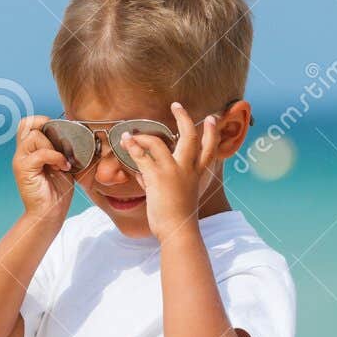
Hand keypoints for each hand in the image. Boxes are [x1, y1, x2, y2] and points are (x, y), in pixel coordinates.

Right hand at [12, 116, 74, 225]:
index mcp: (29, 150)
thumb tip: (70, 135)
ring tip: (62, 162)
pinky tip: (63, 167)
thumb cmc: (57, 192)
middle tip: (60, 146)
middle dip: (48, 130)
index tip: (59, 135)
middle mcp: (22, 153)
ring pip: (35, 136)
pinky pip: (41, 153)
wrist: (49, 214)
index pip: (28, 123)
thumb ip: (59, 149)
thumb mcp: (61, 165)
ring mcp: (21, 160)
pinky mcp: (23, 169)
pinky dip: (56, 158)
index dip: (42, 121)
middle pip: (27, 124)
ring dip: (53, 146)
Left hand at [119, 103, 219, 240]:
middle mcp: (187, 170)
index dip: (211, 133)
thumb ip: (157, 181)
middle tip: (176, 105)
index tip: (210, 119)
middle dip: (184, 117)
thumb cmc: (177, 220)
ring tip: (131, 134)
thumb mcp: (174, 197)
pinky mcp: (158, 178)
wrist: (178, 232)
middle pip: (190, 136)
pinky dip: (133, 148)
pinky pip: (143, 157)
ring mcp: (173, 172)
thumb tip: (140, 173)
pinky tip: (125, 142)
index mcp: (196, 175)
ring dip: (143, 136)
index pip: (209, 149)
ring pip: (158, 143)